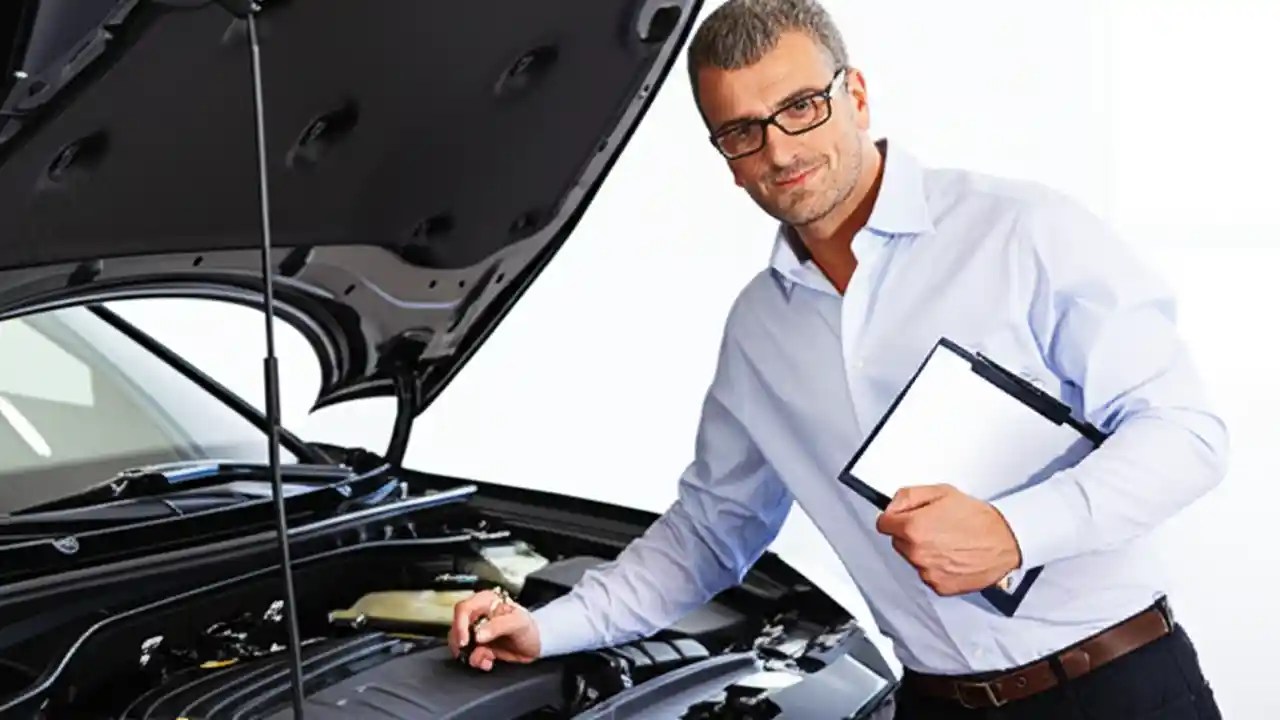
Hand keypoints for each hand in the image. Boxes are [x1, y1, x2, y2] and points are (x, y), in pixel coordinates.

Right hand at [448, 589, 540, 670]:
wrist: (537, 644)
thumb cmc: (529, 627)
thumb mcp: (518, 622)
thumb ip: (498, 626)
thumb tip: (478, 635)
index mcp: (486, 602)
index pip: (464, 609)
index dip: (460, 624)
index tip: (465, 641)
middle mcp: (478, 615)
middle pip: (456, 626)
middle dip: (461, 643)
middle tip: (472, 652)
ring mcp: (477, 631)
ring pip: (459, 642)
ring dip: (469, 654)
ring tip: (485, 659)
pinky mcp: (479, 646)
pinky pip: (469, 654)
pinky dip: (477, 660)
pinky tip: (488, 662)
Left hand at [874, 484, 1021, 595]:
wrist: (1006, 541)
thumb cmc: (979, 519)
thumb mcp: (942, 492)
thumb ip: (909, 496)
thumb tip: (891, 505)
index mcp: (913, 528)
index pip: (883, 524)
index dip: (894, 517)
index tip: (902, 517)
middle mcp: (917, 552)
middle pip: (898, 542)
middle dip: (910, 533)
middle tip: (934, 527)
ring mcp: (927, 572)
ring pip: (913, 558)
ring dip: (924, 551)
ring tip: (948, 541)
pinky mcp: (939, 586)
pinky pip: (928, 574)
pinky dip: (936, 567)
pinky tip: (953, 556)